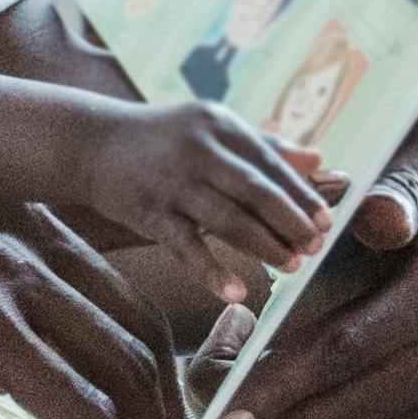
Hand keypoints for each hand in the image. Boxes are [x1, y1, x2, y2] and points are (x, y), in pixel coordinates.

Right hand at [58, 103, 332, 325]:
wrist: (91, 142)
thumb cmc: (162, 138)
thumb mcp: (210, 129)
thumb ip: (263, 144)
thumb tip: (319, 160)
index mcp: (219, 126)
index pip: (271, 163)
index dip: (301, 194)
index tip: (326, 222)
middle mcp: (198, 150)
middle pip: (256, 191)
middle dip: (290, 222)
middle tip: (315, 247)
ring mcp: (173, 182)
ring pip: (228, 220)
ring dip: (264, 246)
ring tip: (291, 267)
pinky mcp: (149, 212)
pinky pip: (186, 247)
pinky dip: (212, 272)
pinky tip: (236, 293)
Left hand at [214, 105, 417, 418]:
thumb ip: (403, 178)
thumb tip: (376, 219)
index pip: (346, 352)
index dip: (274, 384)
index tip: (215, 405)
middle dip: (241, 410)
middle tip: (215, 336)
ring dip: (251, 415)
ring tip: (236, 336)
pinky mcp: (407, 418)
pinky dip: (276, 414)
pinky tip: (266, 350)